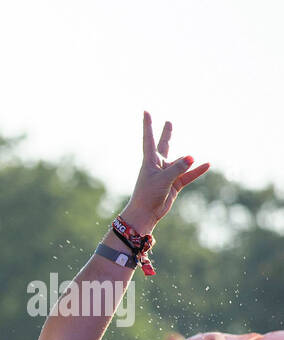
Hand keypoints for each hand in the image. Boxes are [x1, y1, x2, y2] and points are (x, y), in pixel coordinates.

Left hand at [120, 112, 208, 233]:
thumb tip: (191, 157)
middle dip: (166, 134)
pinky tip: (207, 164)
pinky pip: (189, 175)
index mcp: (150, 161)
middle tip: (169, 123)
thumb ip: (177, 168)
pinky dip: (197, 170)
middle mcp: (158, 165)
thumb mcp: (162, 180)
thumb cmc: (148, 195)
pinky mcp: (175, 184)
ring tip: (191, 160)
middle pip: (164, 145)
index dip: (148, 125)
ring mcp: (167, 174)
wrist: (146, 214)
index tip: (146, 111)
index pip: (149, 138)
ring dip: (186, 162)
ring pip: (180, 162)